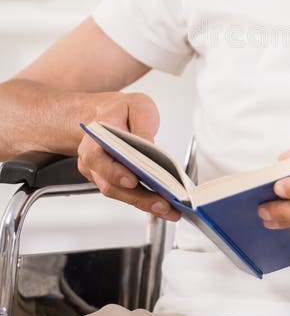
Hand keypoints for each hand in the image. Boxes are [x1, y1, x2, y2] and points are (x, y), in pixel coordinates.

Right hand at [77, 91, 179, 221]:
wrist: (108, 116)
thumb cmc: (121, 111)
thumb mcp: (137, 106)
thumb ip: (142, 124)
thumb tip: (148, 145)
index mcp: (95, 138)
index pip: (97, 158)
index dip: (114, 172)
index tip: (132, 180)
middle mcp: (94, 160)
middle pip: (111, 184)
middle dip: (138, 196)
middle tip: (162, 203)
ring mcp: (102, 174)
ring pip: (120, 194)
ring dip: (145, 203)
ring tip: (169, 209)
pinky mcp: (114, 182)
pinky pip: (128, 195)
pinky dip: (146, 201)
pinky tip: (165, 205)